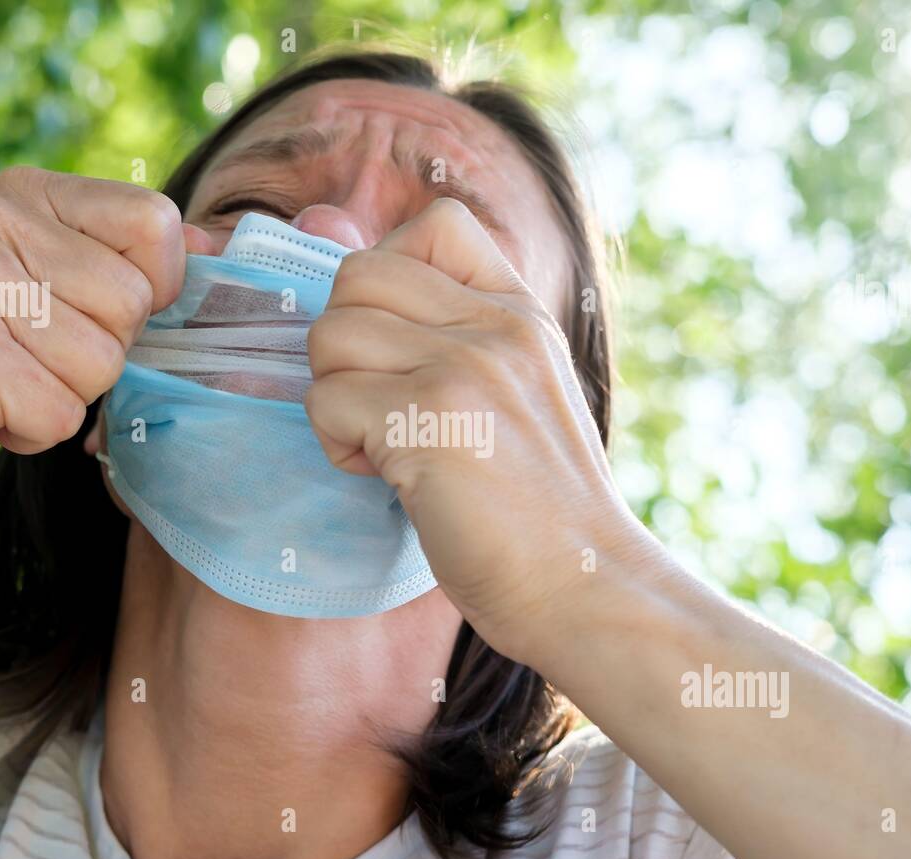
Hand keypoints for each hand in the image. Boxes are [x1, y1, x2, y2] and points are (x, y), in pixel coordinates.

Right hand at [0, 166, 211, 485]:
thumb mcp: (26, 267)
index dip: (156, 284)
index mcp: (22, 193)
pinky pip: (61, 414)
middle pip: (132, 308)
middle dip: (100, 353)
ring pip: (103, 367)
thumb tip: (217, 246)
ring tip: (2, 379)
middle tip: (33, 353)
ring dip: (62, 395)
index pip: (155, 223)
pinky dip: (31, 431)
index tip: (108, 312)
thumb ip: (113, 254)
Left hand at [304, 198, 642, 660]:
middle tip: (378, 404)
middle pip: (358, 274)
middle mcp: (495, 325)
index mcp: (520, 312)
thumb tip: (357, 306)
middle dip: (343, 343)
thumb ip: (462, 340)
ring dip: (335, 397)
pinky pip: (327, 399)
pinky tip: (387, 476)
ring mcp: (464, 367)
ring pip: (330, 334)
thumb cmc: (541, 507)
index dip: (389, 273)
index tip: (401, 345)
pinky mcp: (427, 420)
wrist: (584, 583)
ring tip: (384, 445)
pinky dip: (337, 444)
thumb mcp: (524, 392)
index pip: (435, 224)